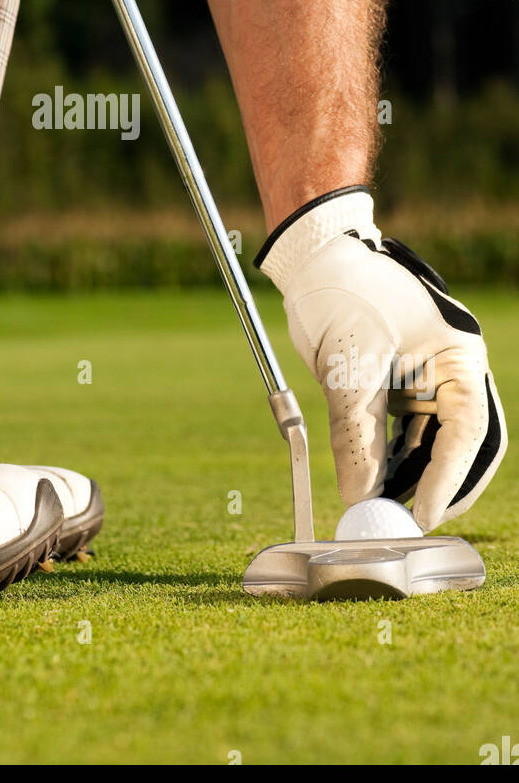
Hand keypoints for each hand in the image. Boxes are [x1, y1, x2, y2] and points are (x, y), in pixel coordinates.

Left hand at [254, 188, 506, 530]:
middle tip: (407, 524)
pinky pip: (405, 435)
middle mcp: (454, 371)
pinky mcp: (403, 388)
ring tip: (380, 508)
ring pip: (432, 445)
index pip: (466, 431)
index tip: (421, 516)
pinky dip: (390, 460)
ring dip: (409, 478)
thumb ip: (355, 431)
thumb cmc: (341, 291)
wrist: (315, 258)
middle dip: (439, 487)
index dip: (446, 478)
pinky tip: (370, 483)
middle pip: (462, 445)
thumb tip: (358, 496)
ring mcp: (430, 380)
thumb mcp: (348, 363)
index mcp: (461, 355)